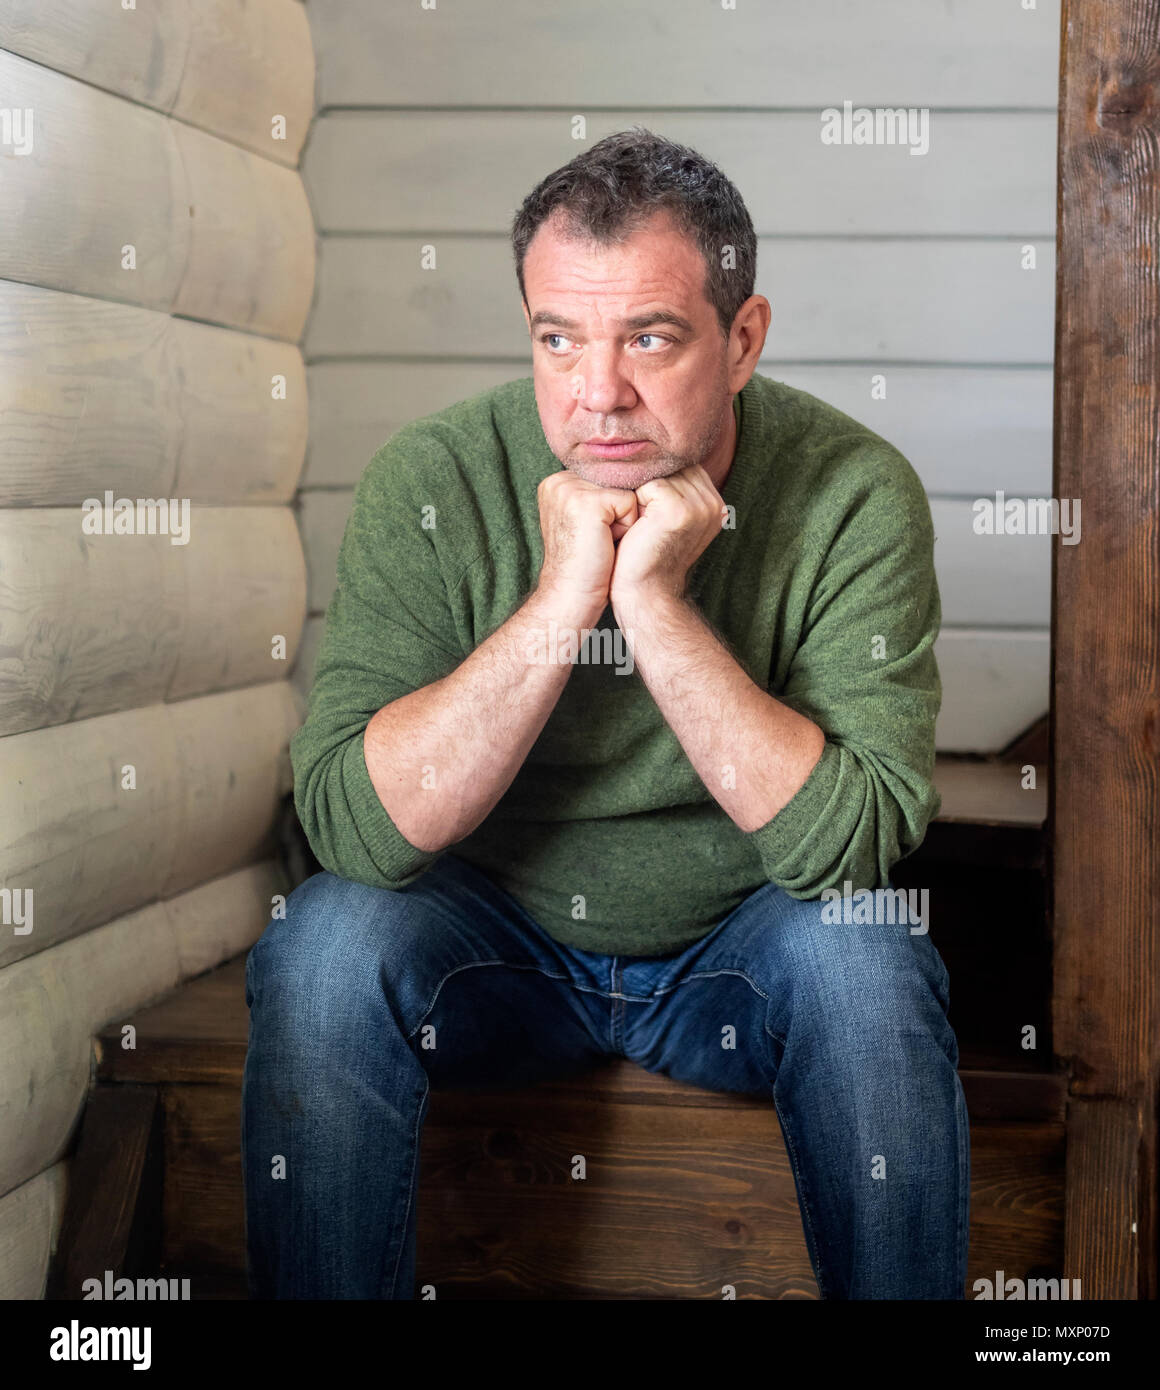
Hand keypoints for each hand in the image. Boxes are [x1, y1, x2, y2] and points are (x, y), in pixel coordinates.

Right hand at [534, 470, 638, 623]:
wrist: (571, 596)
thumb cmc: (585, 565)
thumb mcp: (586, 521)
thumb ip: (598, 494)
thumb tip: (635, 477)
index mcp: (557, 483)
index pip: (606, 479)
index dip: (611, 508)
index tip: (593, 534)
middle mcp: (559, 481)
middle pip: (617, 482)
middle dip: (617, 514)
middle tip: (597, 541)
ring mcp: (571, 490)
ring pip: (625, 492)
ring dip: (623, 520)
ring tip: (602, 542)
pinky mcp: (588, 503)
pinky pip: (630, 503)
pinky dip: (626, 527)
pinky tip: (605, 544)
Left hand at [609, 464, 726, 611]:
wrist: (644, 592)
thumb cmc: (646, 554)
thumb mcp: (667, 517)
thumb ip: (673, 488)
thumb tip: (654, 453)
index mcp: (715, 502)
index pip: (681, 465)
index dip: (657, 482)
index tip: (649, 514)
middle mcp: (713, 502)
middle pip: (671, 465)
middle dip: (648, 485)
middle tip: (642, 521)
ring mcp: (699, 506)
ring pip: (659, 472)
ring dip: (640, 493)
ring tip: (640, 524)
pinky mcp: (679, 511)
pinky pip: (648, 483)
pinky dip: (634, 501)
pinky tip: (637, 526)